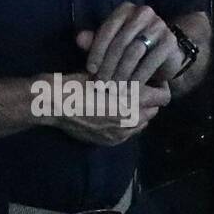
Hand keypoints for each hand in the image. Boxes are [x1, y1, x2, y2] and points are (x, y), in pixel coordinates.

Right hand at [54, 74, 170, 145]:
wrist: (50, 105)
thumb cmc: (75, 83)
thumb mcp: (102, 71)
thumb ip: (125, 75)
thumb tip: (139, 74)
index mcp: (133, 100)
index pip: (163, 96)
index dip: (158, 85)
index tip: (149, 78)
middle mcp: (132, 120)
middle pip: (154, 110)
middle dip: (148, 100)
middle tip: (134, 88)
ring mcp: (121, 134)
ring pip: (141, 123)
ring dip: (137, 112)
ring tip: (121, 101)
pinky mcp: (109, 141)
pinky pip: (127, 133)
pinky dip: (124, 123)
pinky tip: (110, 113)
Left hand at [77, 2, 181, 84]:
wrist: (164, 55)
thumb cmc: (132, 47)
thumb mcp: (112, 43)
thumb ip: (95, 41)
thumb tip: (79, 39)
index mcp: (125, 9)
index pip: (107, 29)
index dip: (97, 51)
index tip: (90, 70)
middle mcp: (143, 13)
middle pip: (120, 42)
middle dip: (108, 65)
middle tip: (102, 84)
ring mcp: (159, 25)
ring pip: (134, 52)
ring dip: (121, 73)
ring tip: (113, 89)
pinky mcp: (170, 41)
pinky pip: (151, 61)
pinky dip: (138, 77)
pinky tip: (130, 90)